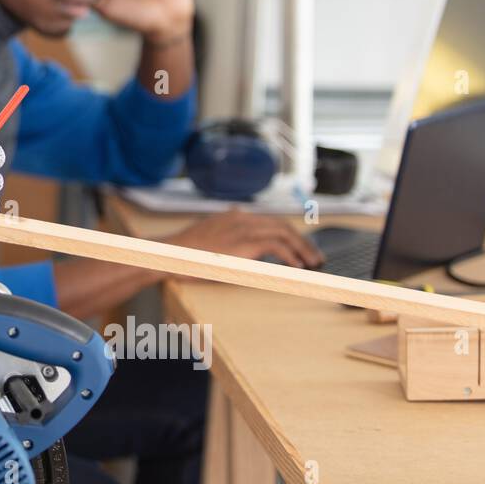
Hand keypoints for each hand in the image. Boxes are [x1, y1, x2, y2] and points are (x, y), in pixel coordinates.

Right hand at [166, 208, 323, 267]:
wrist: (170, 253)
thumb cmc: (182, 252)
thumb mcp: (204, 238)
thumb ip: (221, 236)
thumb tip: (233, 244)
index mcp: (233, 217)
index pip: (270, 221)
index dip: (289, 234)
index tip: (300, 247)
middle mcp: (241, 218)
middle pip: (282, 225)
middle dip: (302, 241)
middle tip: (314, 257)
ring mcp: (243, 228)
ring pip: (284, 232)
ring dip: (302, 248)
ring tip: (313, 263)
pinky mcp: (244, 242)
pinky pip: (277, 246)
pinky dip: (291, 255)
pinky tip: (297, 266)